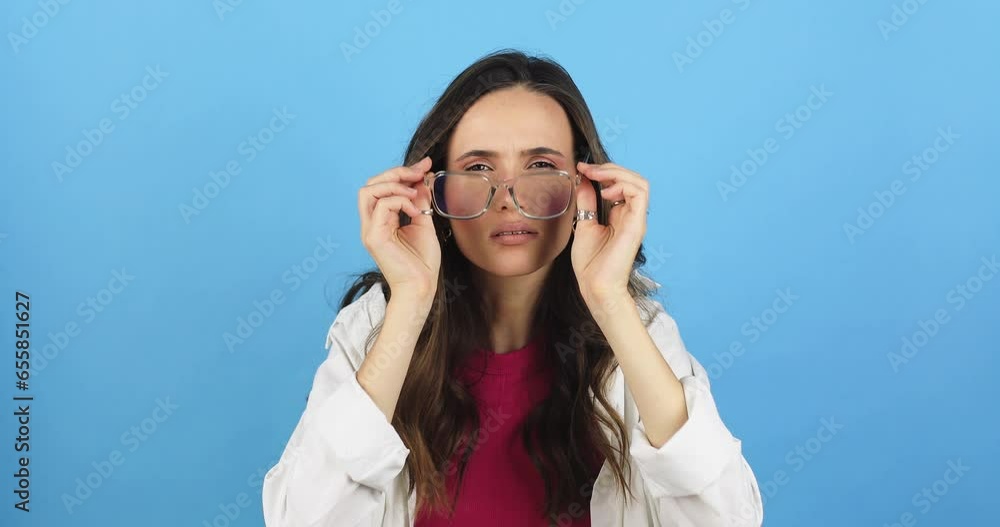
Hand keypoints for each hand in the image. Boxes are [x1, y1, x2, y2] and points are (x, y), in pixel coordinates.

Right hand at [358, 156, 439, 298]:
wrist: (422, 287)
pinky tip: (416, 211)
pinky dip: (401, 201)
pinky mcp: (374, 237)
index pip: (381, 187)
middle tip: (419, 173)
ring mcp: (370, 230)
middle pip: (370, 185)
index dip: (401, 172)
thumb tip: (421, 179)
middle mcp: (371, 224)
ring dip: (395, 185)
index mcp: (381, 221)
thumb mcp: (424, 223)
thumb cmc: (422, 262)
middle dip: (395, 173)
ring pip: (368, 191)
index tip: (424, 165)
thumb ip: (420, 201)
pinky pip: (381, 206)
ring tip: (415, 194)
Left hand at [570, 162, 648, 303]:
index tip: (582, 168)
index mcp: (619, 215)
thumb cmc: (591, 263)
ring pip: (640, 182)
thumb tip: (583, 180)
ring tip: (597, 177)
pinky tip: (606, 192)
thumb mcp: (584, 224)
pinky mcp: (637, 224)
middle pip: (632, 179)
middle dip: (610, 168)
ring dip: (617, 173)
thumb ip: (587, 202)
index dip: (603, 171)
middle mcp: (631, 215)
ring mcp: (636, 219)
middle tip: (588, 169)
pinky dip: (623, 185)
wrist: (596, 286)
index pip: (621, 183)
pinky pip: (640, 194)